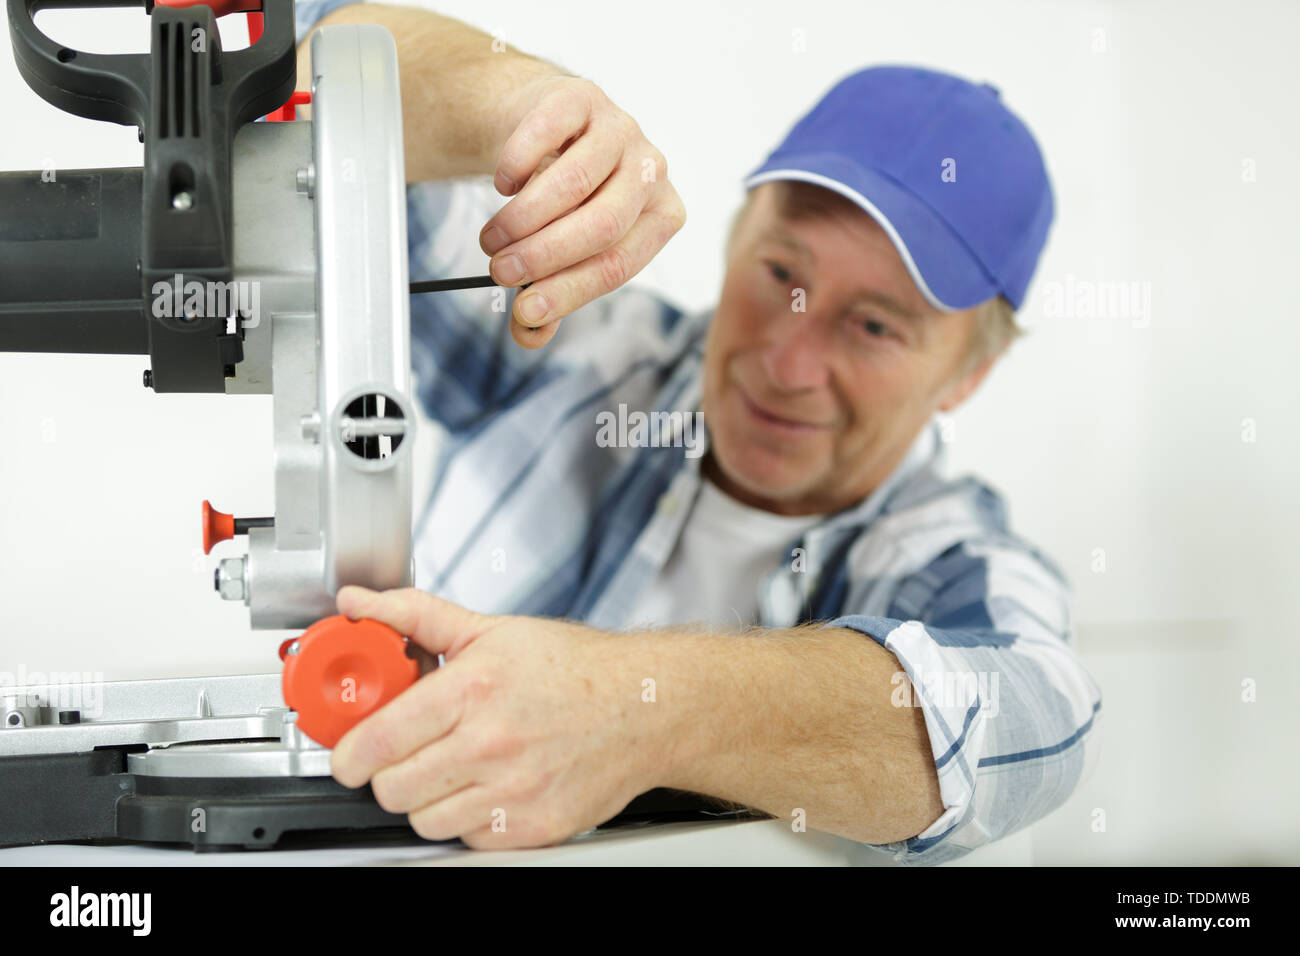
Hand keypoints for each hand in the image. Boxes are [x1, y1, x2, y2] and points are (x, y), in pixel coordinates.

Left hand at [329, 585, 654, 848]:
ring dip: (427, 797)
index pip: (378, 741)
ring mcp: (514, 792)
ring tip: (452, 765)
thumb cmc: (575, 668)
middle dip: (388, 771)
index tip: (349, 751)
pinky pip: (469, 838)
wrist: (646, 707)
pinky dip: (469, 817)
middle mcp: (491, 744)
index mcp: (473, 689)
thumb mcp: (491, 630)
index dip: (349, 752)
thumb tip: (358, 604)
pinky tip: (488, 783)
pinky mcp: (535, 827)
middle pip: (392, 788)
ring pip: (425, 820)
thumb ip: (414, 616)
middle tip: (404, 753)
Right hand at [482, 76, 686, 348]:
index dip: (569, 291)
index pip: (619, 265)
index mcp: (660, 217)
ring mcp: (621, 128)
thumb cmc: (562, 200)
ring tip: (489, 240)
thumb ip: (550, 295)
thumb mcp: (563, 251)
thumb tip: (528, 335)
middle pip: (602, 226)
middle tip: (499, 272)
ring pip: (574, 184)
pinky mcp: (583, 96)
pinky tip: (502, 185)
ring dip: (522, 220)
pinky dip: (516, 167)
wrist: (542, 126)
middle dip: (544, 257)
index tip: (525, 311)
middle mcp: (651, 171)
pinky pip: (547, 135)